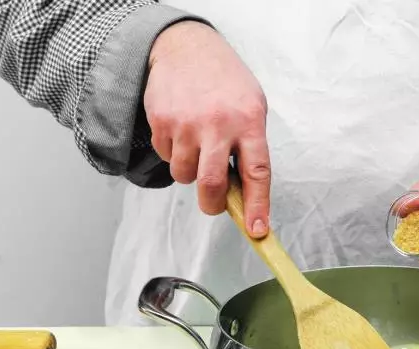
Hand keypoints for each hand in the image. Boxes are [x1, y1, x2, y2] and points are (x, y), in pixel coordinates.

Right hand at [144, 21, 270, 237]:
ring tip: (198, 147)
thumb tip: (244, 196)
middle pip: (212, 185)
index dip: (258, 206)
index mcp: (249, 121)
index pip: (257, 173)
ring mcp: (186, 123)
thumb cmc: (226, 83)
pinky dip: (174, 152)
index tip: (257, 231)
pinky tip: (182, 130)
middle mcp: (218, 124)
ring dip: (191, 172)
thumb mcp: (252, 107)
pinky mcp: (161, 122)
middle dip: (213, 204)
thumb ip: (249, 148)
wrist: (187, 48)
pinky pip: (166, 157)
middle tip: (215, 203)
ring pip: (185, 176)